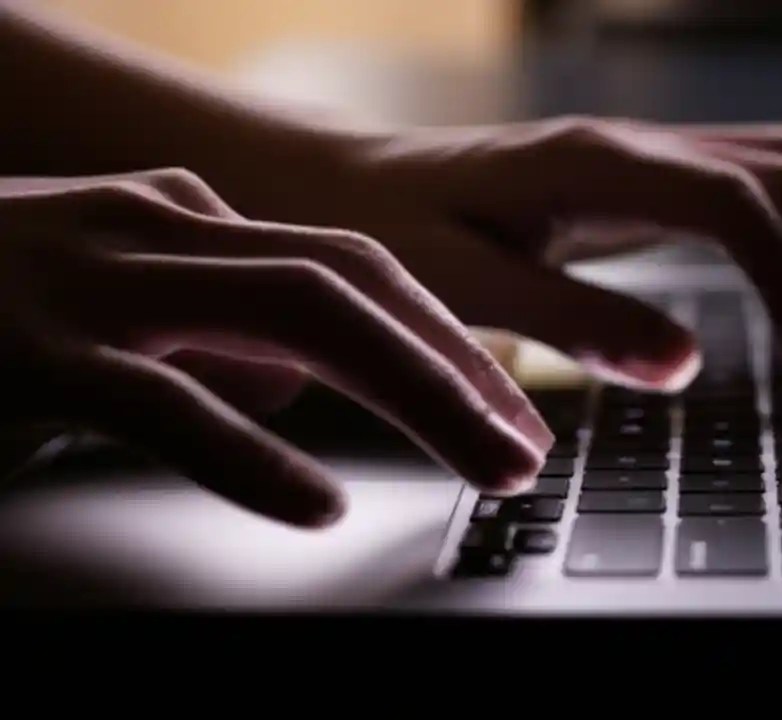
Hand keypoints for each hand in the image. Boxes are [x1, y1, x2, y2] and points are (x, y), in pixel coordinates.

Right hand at [0, 169, 552, 526]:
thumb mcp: (106, 308)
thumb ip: (205, 339)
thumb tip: (297, 393)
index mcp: (175, 220)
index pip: (352, 267)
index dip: (445, 337)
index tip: (511, 405)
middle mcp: (148, 231)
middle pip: (350, 286)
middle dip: (457, 368)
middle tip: (527, 448)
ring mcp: (84, 283)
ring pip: (290, 320)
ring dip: (408, 397)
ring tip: (480, 466)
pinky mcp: (20, 354)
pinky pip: (158, 404)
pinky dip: (248, 458)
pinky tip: (315, 507)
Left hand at [281, 118, 781, 388]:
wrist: (342, 188)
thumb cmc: (386, 235)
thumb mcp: (462, 287)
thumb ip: (571, 320)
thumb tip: (684, 361)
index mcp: (596, 164)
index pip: (739, 207)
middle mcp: (633, 145)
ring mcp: (638, 154)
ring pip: (778, 165)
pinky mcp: (634, 178)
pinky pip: (747, 178)